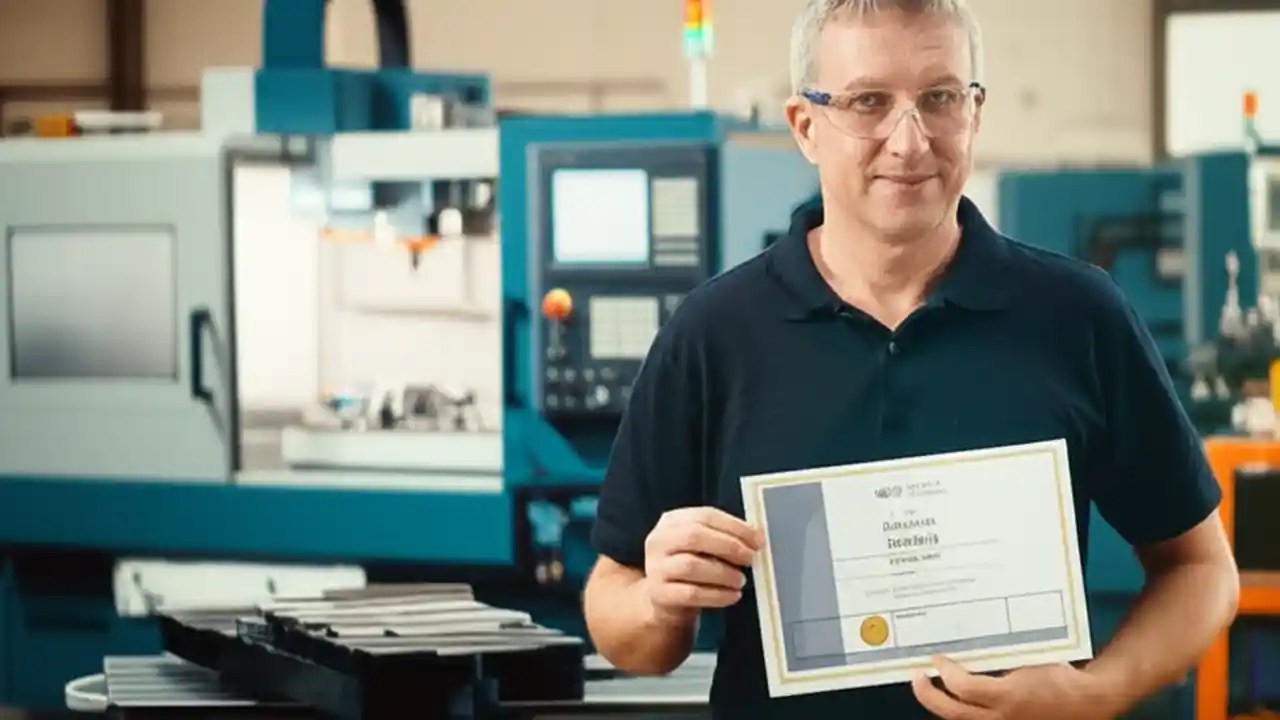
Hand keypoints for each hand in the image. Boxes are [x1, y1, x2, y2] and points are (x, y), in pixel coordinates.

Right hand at [642, 507, 764, 624]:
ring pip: (691, 566)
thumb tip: (756, 536)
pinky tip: (732, 595)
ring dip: (723, 573)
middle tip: (750, 559)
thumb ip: (723, 537)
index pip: (705, 515)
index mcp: (671, 521)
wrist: (662, 598)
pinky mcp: (660, 594)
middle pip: (694, 537)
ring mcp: (656, 568)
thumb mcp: (699, 546)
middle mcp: (658, 541)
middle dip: (729, 547)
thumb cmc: (688, 566)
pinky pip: (691, 593)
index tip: (758, 539)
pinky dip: (717, 595)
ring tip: (740, 580)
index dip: (735, 526)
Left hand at [911, 655, 1121, 719]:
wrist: (1087, 702)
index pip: (964, 688)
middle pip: (953, 713)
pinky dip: (962, 709)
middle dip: (928, 696)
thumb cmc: (1059, 676)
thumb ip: (1000, 657)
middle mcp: (1003, 717)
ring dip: (942, 704)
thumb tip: (974, 641)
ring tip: (930, 687)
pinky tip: (954, 697)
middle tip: (918, 677)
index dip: (945, 673)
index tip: (936, 659)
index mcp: (1009, 696)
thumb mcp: (1030, 659)